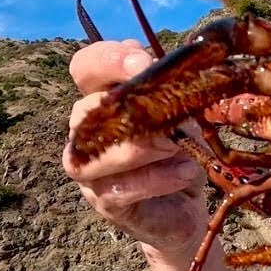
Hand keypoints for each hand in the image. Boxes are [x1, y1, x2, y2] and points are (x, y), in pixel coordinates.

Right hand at [62, 40, 208, 257]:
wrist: (185, 210)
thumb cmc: (179, 155)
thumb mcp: (182, 118)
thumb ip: (169, 93)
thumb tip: (161, 68)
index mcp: (104, 100)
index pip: (85, 67)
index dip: (108, 60)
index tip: (143, 62)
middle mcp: (86, 133)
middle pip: (84, 110)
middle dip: (131, 109)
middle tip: (171, 117)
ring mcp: (89, 170)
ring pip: (99, 152)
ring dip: (146, 148)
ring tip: (179, 148)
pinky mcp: (103, 202)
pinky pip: (121, 188)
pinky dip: (158, 179)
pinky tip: (185, 173)